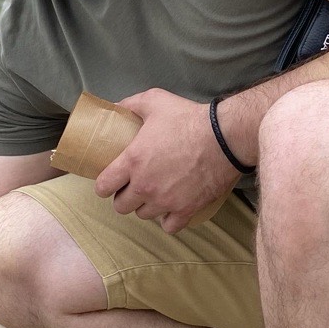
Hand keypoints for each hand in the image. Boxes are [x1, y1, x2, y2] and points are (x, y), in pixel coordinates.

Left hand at [92, 88, 240, 232]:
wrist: (225, 137)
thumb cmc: (189, 118)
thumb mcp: (155, 100)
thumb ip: (130, 105)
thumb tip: (114, 107)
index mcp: (132, 161)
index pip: (103, 186)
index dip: (104, 184)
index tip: (111, 180)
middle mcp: (145, 186)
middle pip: (121, 206)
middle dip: (124, 197)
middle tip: (133, 186)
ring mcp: (165, 200)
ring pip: (143, 215)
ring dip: (146, 206)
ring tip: (154, 194)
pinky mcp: (186, 209)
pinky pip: (169, 226)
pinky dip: (169, 219)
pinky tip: (172, 208)